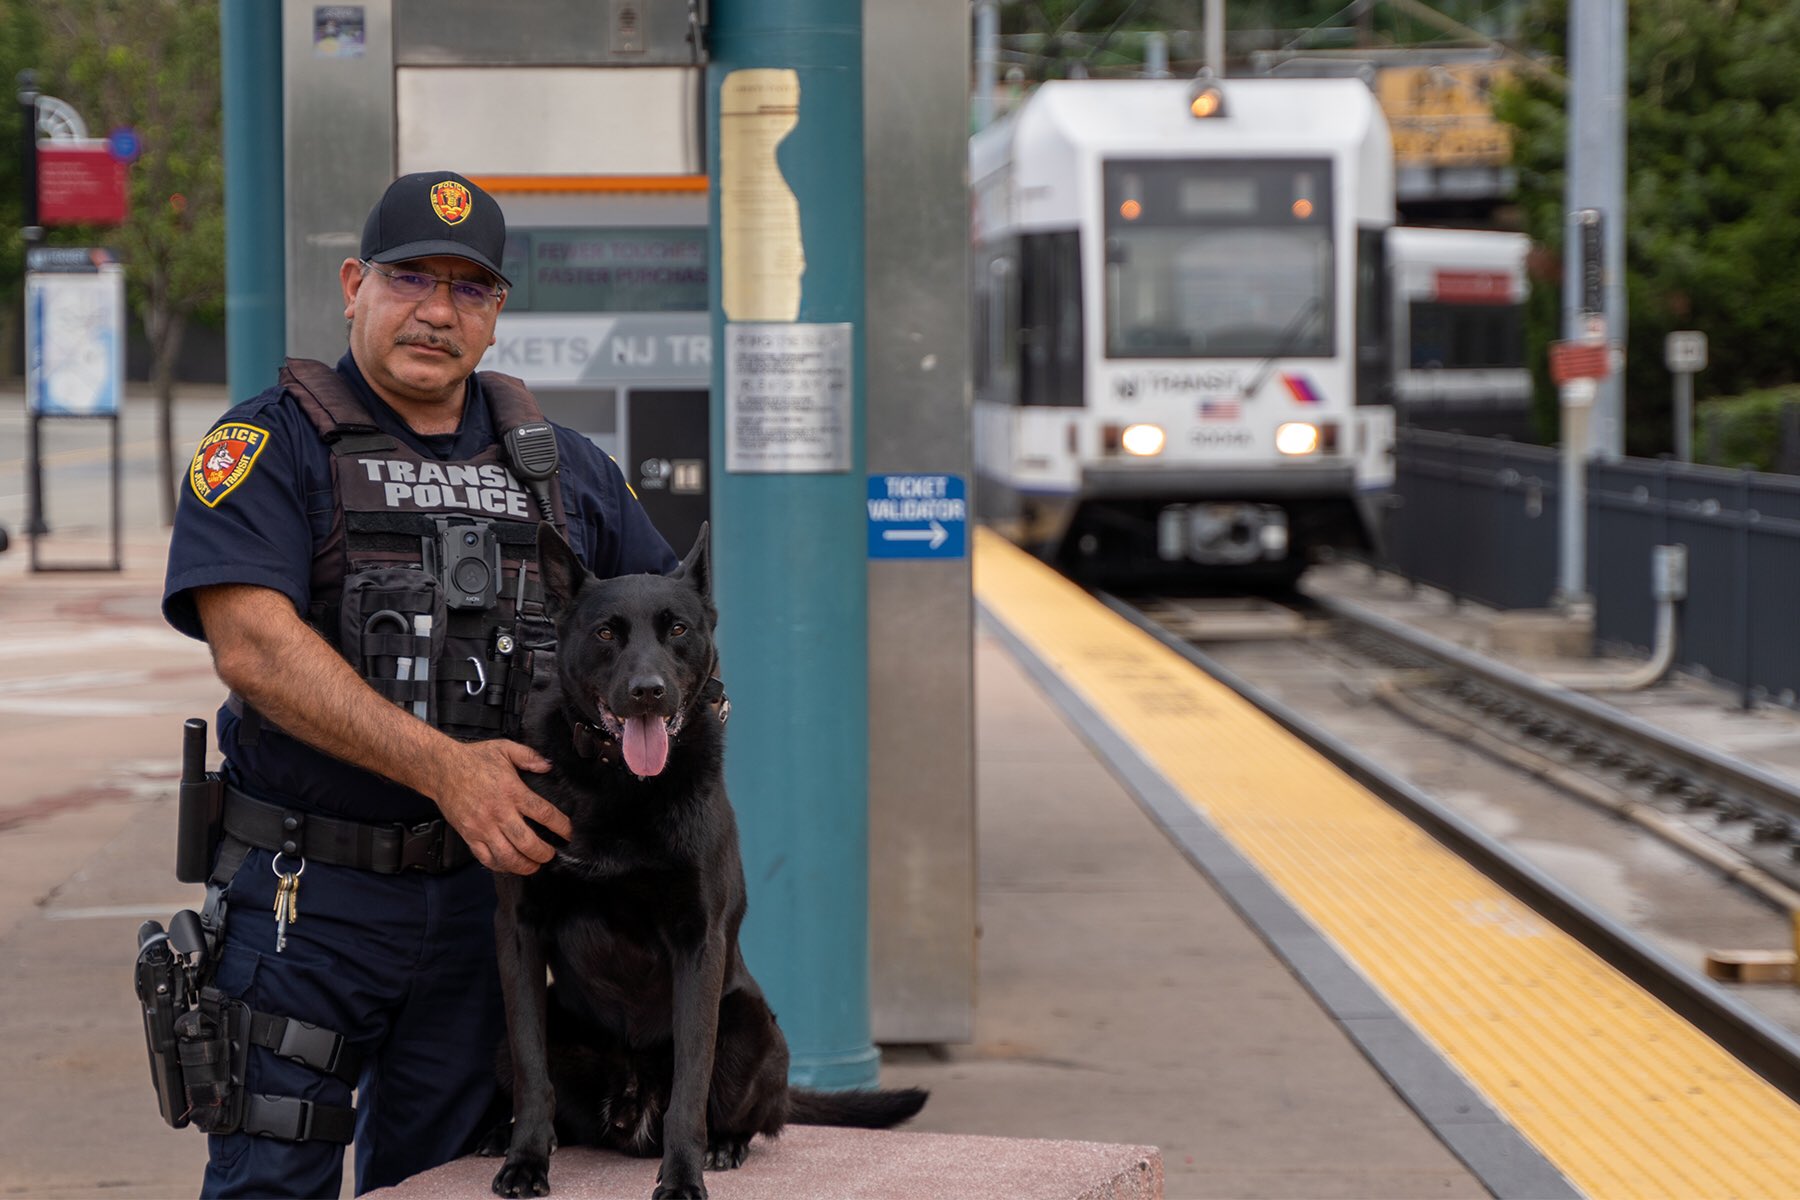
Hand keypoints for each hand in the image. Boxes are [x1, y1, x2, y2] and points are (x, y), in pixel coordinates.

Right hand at [430, 739, 570, 874]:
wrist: (441, 769)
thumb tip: (548, 766)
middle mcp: (498, 812)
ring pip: (507, 856)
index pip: (543, 813)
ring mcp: (482, 826)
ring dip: (524, 865)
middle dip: (544, 853)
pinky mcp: (469, 835)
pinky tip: (509, 865)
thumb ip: (529, 756)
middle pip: (527, 842)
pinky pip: (486, 858)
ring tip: (534, 865)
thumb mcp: (505, 748)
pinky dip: (500, 866)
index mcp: (512, 791)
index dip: (561, 827)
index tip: (568, 833)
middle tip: (551, 855)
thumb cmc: (473, 759)